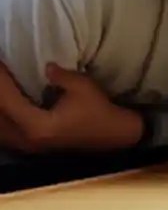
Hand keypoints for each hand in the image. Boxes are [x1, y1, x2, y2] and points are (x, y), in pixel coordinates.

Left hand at [0, 63, 142, 152]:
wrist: (114, 133)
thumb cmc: (99, 110)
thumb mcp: (82, 86)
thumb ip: (59, 76)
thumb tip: (46, 67)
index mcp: (37, 125)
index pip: (8, 101)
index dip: (2, 80)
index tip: (1, 64)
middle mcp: (28, 138)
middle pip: (0, 116)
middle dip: (0, 93)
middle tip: (2, 74)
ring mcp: (29, 145)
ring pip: (2, 127)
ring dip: (2, 107)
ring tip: (6, 88)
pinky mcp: (33, 144)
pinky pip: (8, 132)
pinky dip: (6, 118)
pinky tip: (10, 106)